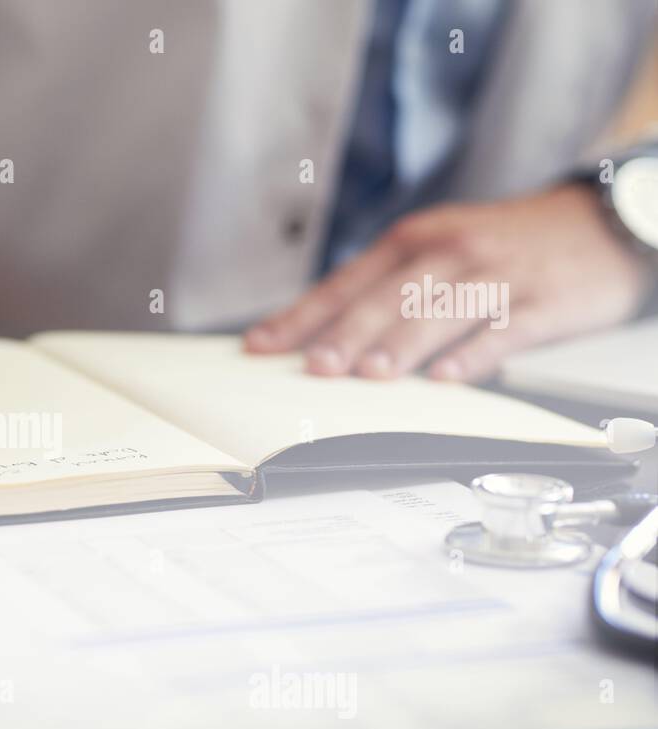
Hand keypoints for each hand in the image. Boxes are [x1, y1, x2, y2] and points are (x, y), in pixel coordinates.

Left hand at [244, 184, 650, 380]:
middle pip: (389, 298)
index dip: (302, 317)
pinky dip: (476, 353)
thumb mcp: (436, 251)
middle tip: (314, 368)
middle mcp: (449, 253)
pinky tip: (449, 378)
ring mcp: (497, 276)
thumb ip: (383, 291)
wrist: (596, 222)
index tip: (260, 347)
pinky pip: (505, 329)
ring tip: (369, 376)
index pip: (345, 284)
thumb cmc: (496, 248)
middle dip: (347, 334)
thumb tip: (313, 339)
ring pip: (441, 312)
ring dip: (402, 345)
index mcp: (412, 242)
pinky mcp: (543, 301)